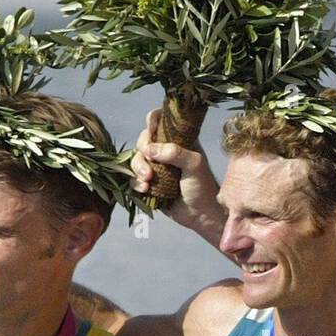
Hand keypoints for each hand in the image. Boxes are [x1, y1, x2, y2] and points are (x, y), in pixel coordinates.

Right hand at [130, 109, 224, 234]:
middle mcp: (164, 151)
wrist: (201, 215)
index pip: (160, 120)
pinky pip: (133, 178)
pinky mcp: (148, 183)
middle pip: (143, 140)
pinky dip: (135, 183)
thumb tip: (150, 150)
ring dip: (137, 168)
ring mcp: (155, 167)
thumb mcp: (194, 165)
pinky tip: (145, 189)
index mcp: (178, 140)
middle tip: (150, 164)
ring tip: (148, 180)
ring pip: (135, 159)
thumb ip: (175, 153)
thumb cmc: (203, 187)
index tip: (151, 132)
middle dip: (143, 150)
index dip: (152, 121)